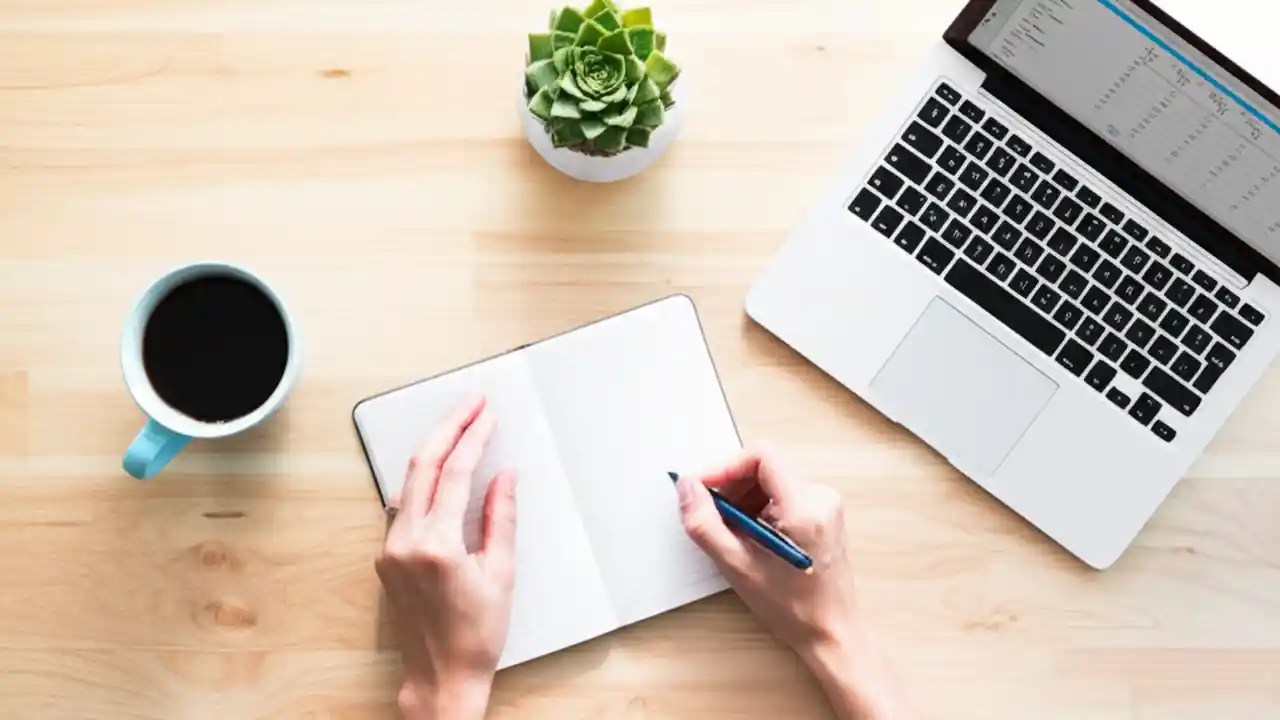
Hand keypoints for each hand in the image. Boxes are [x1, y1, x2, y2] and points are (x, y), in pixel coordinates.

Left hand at [376, 396, 516, 719]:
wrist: (441, 677)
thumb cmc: (476, 635)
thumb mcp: (501, 573)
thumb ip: (501, 517)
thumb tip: (505, 475)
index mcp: (437, 545)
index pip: (457, 472)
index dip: (474, 436)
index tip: (488, 414)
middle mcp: (405, 542)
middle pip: (424, 464)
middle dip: (449, 426)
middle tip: (472, 403)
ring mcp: (390, 549)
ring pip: (408, 481)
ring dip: (434, 450)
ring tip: (459, 427)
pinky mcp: (386, 557)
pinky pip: (402, 504)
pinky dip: (422, 480)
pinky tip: (439, 470)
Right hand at [676, 447, 913, 719]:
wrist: (831, 632)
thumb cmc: (792, 608)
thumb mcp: (737, 568)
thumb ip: (704, 524)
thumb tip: (687, 486)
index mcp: (805, 508)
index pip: (762, 455)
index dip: (726, 466)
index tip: (703, 487)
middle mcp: (821, 498)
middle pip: (764, 467)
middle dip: (732, 487)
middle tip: (713, 517)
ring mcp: (825, 504)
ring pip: (771, 481)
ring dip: (744, 500)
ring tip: (734, 535)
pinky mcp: (823, 512)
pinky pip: (782, 494)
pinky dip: (759, 509)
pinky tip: (752, 538)